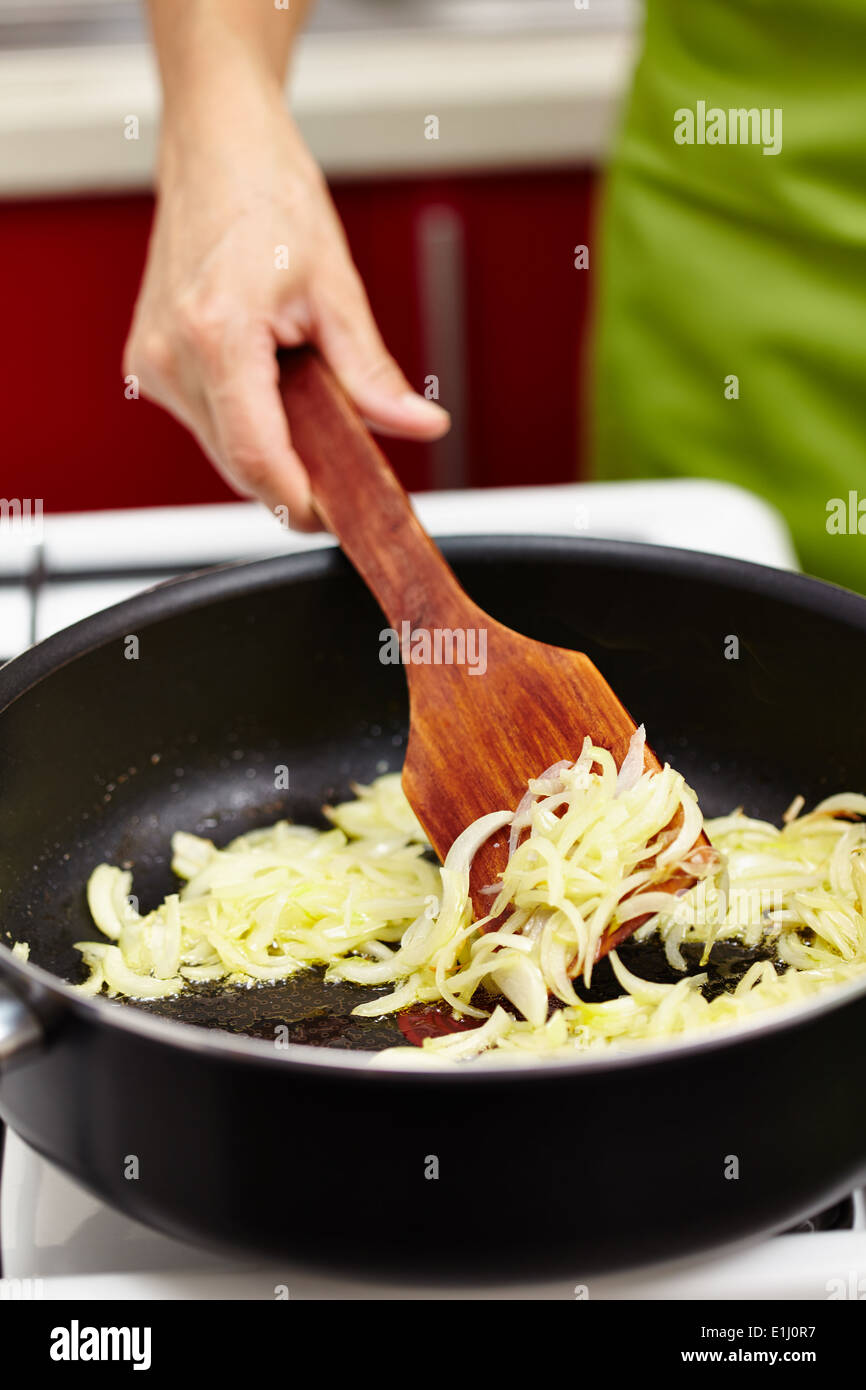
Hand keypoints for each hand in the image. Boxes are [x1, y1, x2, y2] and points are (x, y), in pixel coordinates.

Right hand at [125, 83, 449, 528]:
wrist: (216, 150)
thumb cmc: (268, 197)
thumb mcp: (338, 288)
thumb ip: (373, 374)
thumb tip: (419, 425)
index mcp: (216, 338)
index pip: (256, 457)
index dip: (298, 500)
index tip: (334, 517)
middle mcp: (171, 358)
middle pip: (238, 464)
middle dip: (292, 479)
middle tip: (343, 473)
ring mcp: (152, 364)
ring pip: (220, 450)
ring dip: (268, 449)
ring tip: (306, 403)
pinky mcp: (147, 364)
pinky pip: (206, 423)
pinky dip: (244, 423)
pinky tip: (270, 386)